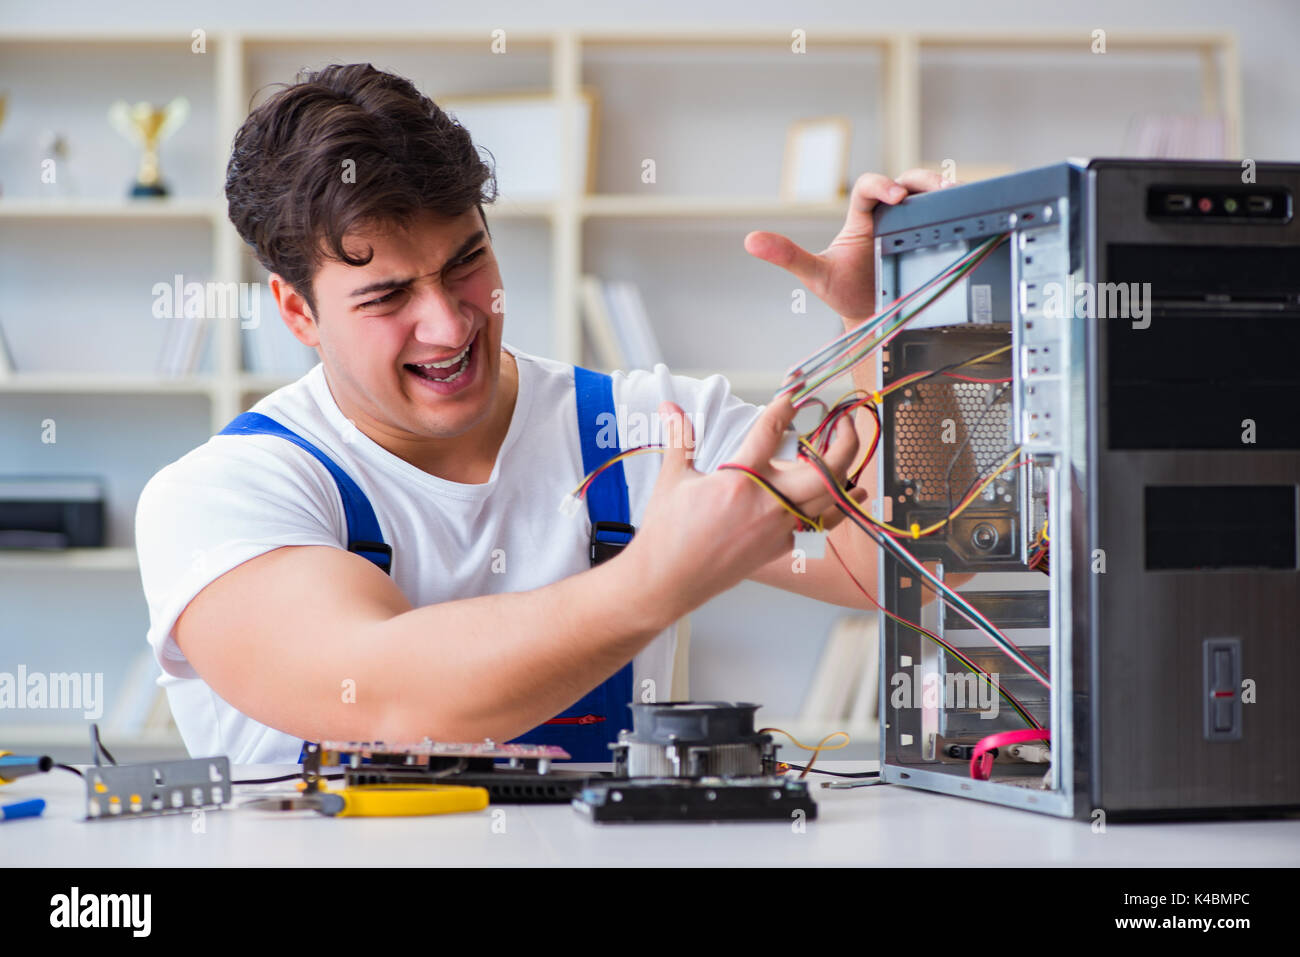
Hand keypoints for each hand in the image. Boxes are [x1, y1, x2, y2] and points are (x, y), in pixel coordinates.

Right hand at [620, 397, 858, 622]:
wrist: (668, 580)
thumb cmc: (667, 533)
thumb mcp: (673, 479)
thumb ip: (681, 438)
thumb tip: (669, 407)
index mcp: (740, 480)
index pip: (771, 431)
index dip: (786, 406)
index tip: (794, 391)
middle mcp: (767, 503)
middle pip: (826, 469)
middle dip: (845, 441)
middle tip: (843, 421)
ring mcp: (778, 528)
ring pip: (831, 499)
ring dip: (846, 471)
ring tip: (848, 449)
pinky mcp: (781, 547)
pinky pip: (820, 524)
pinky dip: (838, 507)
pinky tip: (850, 495)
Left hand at [744, 168, 950, 326]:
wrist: (871, 323)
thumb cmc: (843, 294)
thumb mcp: (815, 275)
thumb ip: (787, 256)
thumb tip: (751, 241)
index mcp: (861, 219)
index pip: (868, 188)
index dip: (881, 184)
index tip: (893, 196)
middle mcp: (888, 220)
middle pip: (907, 183)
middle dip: (922, 180)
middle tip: (936, 189)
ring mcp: (912, 231)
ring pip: (930, 200)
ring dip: (945, 194)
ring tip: (957, 198)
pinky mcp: (932, 244)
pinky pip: (946, 223)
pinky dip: (959, 216)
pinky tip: (971, 218)